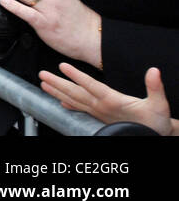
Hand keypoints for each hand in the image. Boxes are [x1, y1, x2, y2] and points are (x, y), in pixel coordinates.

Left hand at [39, 64, 174, 134]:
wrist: (155, 135)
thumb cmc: (155, 120)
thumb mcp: (158, 103)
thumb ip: (155, 87)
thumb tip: (154, 71)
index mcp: (113, 101)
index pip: (91, 86)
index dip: (77, 76)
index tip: (63, 66)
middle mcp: (102, 107)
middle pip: (75, 93)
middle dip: (57, 83)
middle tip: (42, 74)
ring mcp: (99, 113)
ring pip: (74, 101)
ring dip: (57, 92)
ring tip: (43, 84)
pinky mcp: (99, 117)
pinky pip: (80, 110)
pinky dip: (68, 105)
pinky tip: (59, 102)